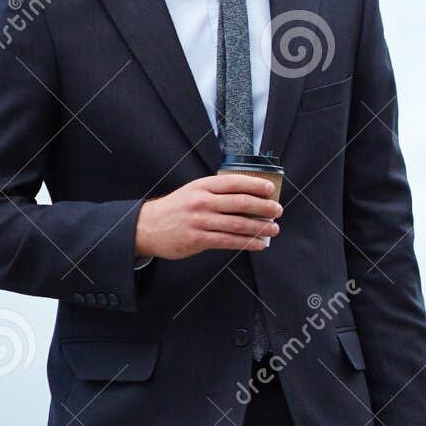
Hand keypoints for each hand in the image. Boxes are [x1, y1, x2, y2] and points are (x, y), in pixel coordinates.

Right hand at [134, 175, 281, 259]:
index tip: (271, 189)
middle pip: (241, 203)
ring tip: (274, 229)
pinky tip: (260, 243)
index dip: (256, 185)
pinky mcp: (198, 239)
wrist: (147, 227)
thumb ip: (218, 191)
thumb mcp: (194, 191)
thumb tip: (251, 196)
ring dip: (260, 227)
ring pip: (238, 223)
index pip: (235, 182)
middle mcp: (202, 201)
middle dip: (264, 207)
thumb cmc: (177, 208)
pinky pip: (229, 241)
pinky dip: (248, 242)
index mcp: (203, 185)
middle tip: (278, 210)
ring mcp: (200, 220)